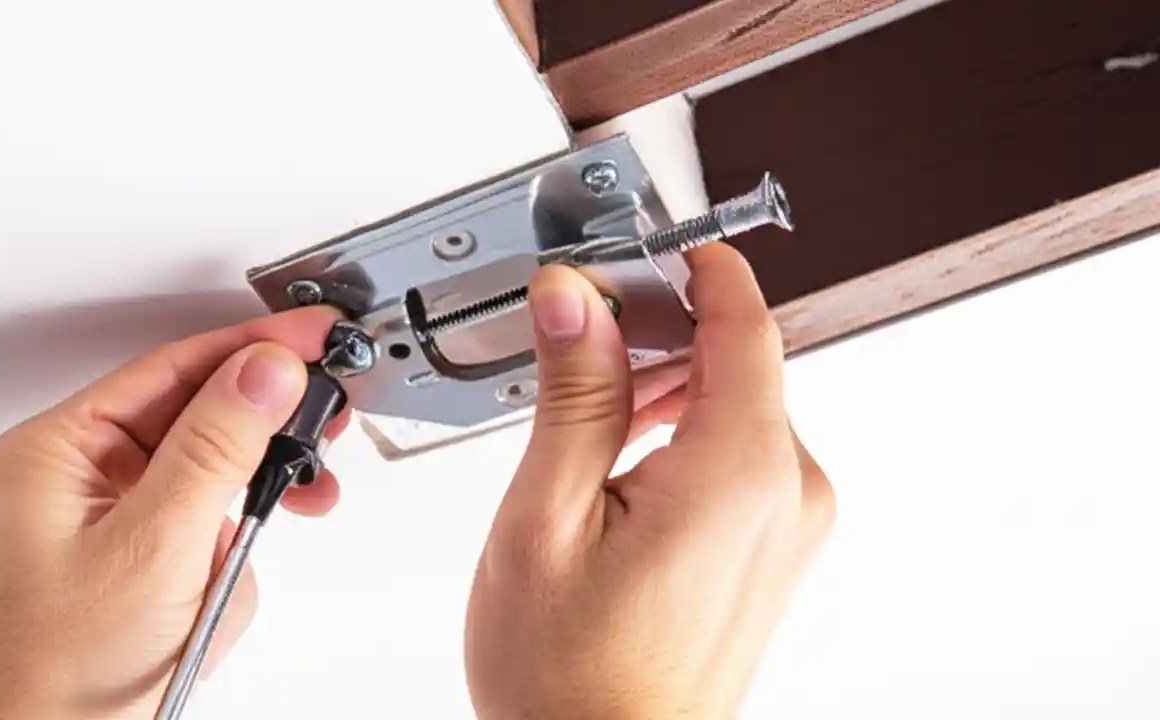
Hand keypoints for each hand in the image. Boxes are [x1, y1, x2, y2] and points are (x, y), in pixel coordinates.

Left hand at [0, 307, 347, 718]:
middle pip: (199, 423)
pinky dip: (218, 578)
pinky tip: (200, 615)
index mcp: (64, 451)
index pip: (177, 369)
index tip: (317, 336)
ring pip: (210, 492)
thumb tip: (266, 371)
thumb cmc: (45, 669)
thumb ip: (216, 449)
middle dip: (259, 450)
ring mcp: (111, 529)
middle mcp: (83, 480)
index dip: (254, 347)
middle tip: (321, 434)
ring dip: (234, 534)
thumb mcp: (151, 546)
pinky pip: (203, 546)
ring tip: (228, 573)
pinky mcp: (136, 572)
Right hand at [466, 245, 835, 718]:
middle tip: (582, 333)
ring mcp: (789, 527)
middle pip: (740, 361)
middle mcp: (787, 496)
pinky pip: (742, 455)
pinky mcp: (775, 548)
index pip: (745, 324)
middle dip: (664, 332)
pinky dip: (687, 434)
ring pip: (738, 406)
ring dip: (669, 386)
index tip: (655, 243)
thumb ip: (573, 394)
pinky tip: (622, 458)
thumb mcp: (546, 517)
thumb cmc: (568, 678)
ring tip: (588, 415)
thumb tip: (575, 298)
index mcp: (739, 475)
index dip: (699, 269)